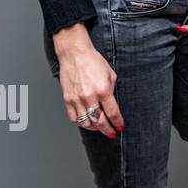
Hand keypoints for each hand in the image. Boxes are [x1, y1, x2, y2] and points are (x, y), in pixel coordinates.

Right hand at [52, 22, 122, 137]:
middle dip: (107, 129)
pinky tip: (86, 122)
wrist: (75, 54)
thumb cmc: (93, 61)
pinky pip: (74, 118)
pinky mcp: (67, 99)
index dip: (117, 122)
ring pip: (86, 122)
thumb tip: (111, 104)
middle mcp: (90, 97)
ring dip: (94, 128)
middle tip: (111, 133)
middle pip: (99, 121)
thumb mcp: (110, 75)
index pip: (112, 113)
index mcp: (103, 90)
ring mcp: (77, 99)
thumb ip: (111, 91)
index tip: (120, 126)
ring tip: (100, 128)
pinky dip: (81, 123)